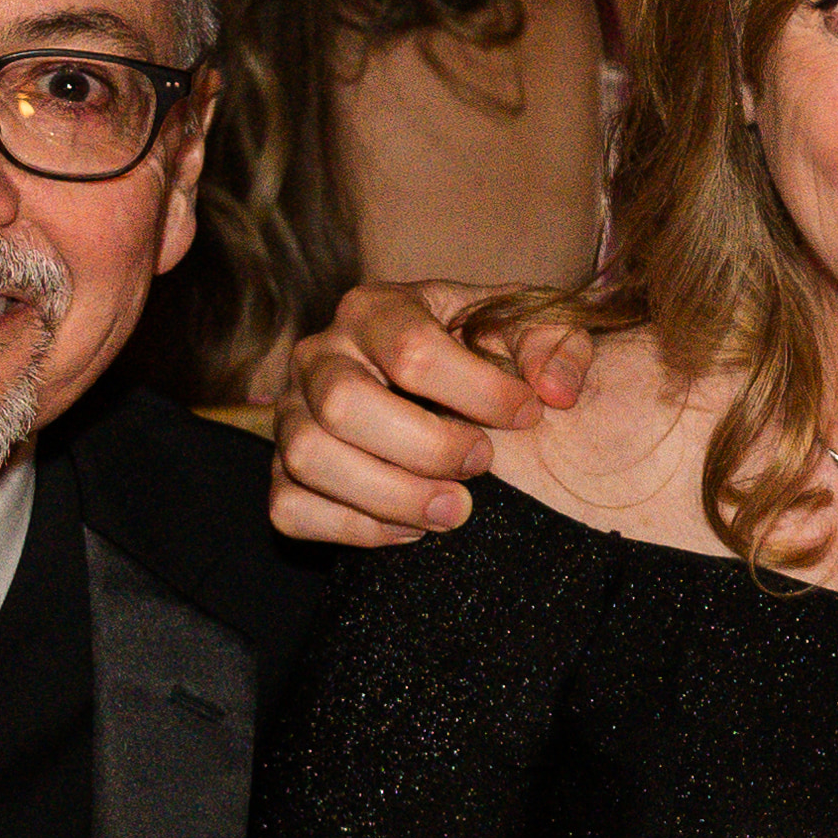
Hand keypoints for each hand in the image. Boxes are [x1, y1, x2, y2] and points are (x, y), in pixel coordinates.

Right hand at [266, 278, 580, 544]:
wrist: (438, 389)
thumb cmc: (482, 357)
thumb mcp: (526, 333)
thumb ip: (557, 347)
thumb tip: (555, 390)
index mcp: (375, 308)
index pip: (411, 349)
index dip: (478, 390)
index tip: (528, 414)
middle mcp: (319, 355)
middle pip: (345, 404)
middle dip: (426, 448)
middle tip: (482, 464)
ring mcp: (291, 415)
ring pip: (310, 458)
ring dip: (391, 496)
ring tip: (455, 510)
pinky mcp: (280, 473)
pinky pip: (291, 508)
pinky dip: (352, 529)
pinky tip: (411, 528)